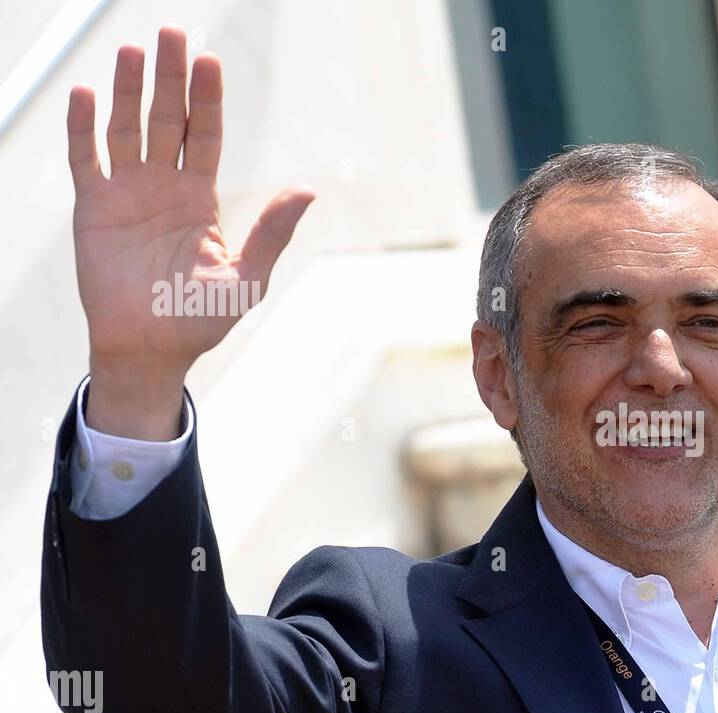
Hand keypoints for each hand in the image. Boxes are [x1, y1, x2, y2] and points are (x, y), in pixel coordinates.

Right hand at [68, 26, 313, 437]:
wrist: (150, 349)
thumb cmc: (200, 319)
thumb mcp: (246, 277)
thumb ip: (272, 232)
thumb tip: (308, 190)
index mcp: (200, 198)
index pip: (204, 135)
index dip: (206, 98)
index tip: (208, 59)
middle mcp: (163, 187)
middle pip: (165, 119)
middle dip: (168, 78)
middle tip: (171, 34)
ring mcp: (127, 195)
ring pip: (125, 129)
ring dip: (125, 90)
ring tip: (130, 50)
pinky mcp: (93, 210)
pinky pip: (86, 160)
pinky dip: (83, 129)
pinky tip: (87, 95)